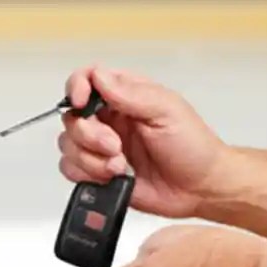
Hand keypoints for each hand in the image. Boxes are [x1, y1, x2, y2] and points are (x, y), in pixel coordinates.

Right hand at [59, 66, 232, 218]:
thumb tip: (99, 77)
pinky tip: (113, 177)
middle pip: (71, 118)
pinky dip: (88, 175)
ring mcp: (101, 148)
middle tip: (115, 146)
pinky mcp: (97, 173)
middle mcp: (109, 120)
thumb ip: (131, 93)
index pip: (87, 79)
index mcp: (125, 96)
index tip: (82, 102)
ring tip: (120, 166)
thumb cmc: (193, 147)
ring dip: (91, 160)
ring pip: (68, 146)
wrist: (198, 189)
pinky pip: (71, 170)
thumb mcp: (167, 110)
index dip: (77, 88)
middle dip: (89, 135)